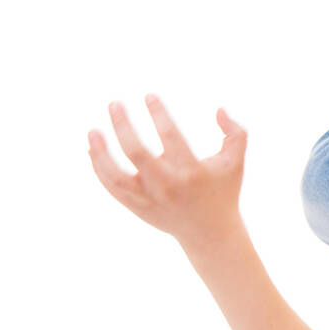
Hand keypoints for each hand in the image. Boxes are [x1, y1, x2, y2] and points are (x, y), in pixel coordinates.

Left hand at [88, 94, 247, 248]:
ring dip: (101, 151)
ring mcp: (150, 199)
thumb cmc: (222, 190)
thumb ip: (235, 132)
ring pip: (116, 174)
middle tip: (114, 103)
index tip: (149, 96)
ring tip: (93, 130)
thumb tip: (219, 109)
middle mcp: (168, 186)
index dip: (158, 113)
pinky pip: (112, 187)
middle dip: (122, 125)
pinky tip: (93, 147)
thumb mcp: (235, 162)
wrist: (210, 233)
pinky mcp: (137, 207)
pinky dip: (99, 167)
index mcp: (192, 172)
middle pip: (136, 152)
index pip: (170, 136)